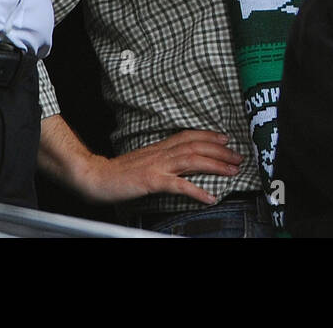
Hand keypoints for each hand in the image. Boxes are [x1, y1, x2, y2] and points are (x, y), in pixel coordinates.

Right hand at [75, 129, 242, 204]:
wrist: (95, 176)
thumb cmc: (117, 173)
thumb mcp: (142, 162)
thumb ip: (160, 160)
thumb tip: (177, 166)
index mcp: (158, 148)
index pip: (188, 136)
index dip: (208, 135)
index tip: (226, 138)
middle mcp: (160, 153)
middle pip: (195, 146)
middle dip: (220, 150)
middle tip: (238, 156)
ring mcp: (156, 166)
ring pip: (192, 160)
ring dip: (215, 164)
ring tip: (232, 171)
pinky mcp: (151, 180)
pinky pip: (179, 185)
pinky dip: (197, 191)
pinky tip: (210, 197)